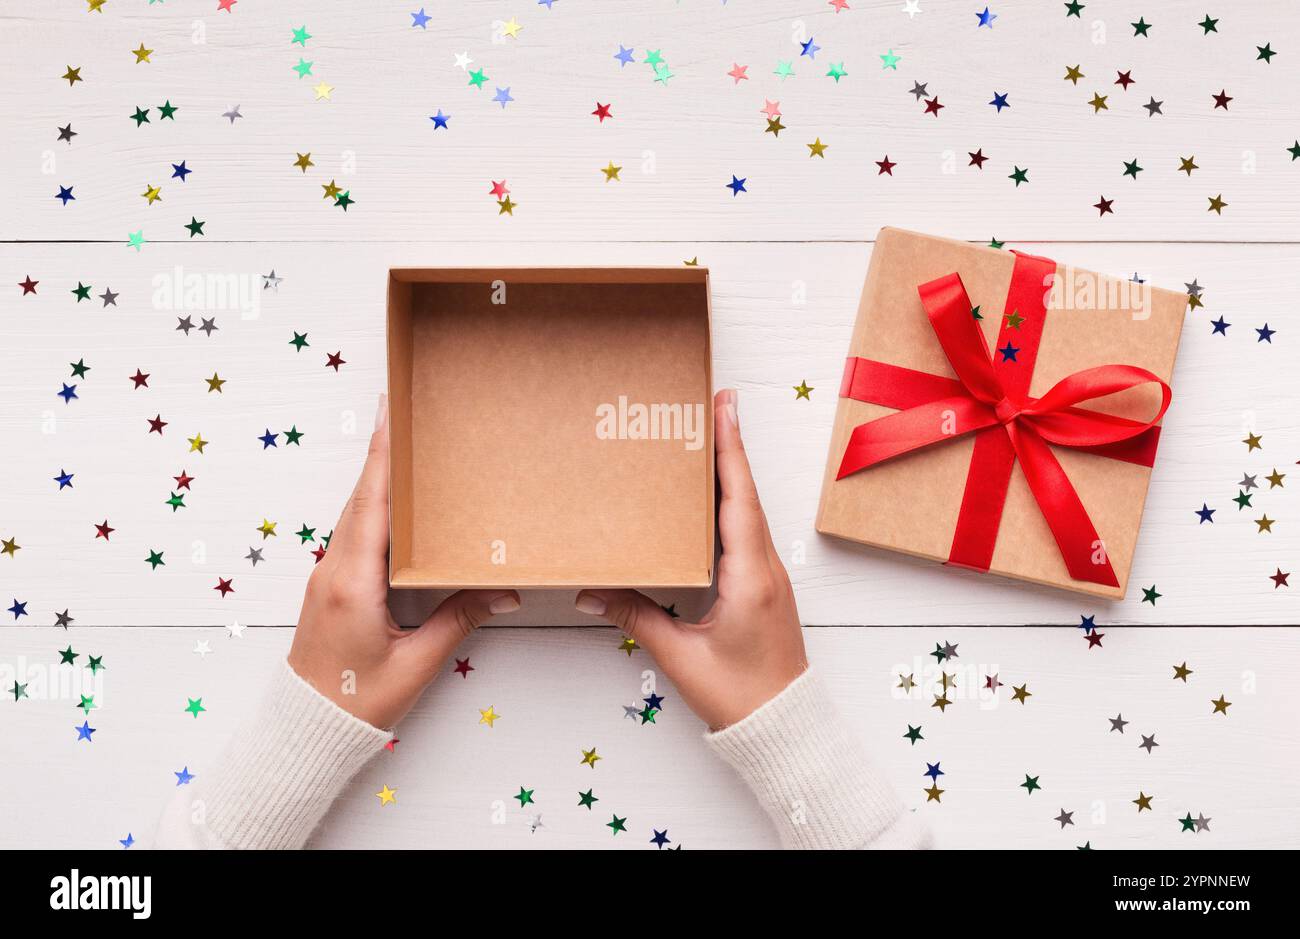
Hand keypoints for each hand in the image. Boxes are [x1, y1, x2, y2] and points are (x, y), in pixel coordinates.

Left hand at [288, 394, 520, 728]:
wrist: (305, 729)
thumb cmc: (356, 701)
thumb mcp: (416, 662)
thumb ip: (459, 619)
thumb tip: (503, 591)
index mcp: (352, 581)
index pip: (372, 502)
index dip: (383, 455)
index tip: (390, 411)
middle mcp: (333, 569)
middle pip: (361, 497)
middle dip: (382, 452)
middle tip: (402, 411)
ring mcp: (326, 576)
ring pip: (354, 513)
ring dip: (376, 477)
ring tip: (400, 446)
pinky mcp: (329, 587)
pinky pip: (351, 532)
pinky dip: (371, 506)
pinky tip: (391, 504)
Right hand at [575, 388, 806, 729]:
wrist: (784, 727)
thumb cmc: (738, 696)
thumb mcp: (679, 655)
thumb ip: (635, 616)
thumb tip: (589, 591)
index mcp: (749, 576)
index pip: (738, 498)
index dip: (729, 449)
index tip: (725, 405)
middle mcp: (766, 567)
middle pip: (746, 494)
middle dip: (730, 446)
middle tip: (713, 403)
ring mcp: (769, 577)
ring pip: (750, 511)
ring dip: (732, 473)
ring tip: (709, 438)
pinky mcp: (764, 588)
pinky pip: (748, 532)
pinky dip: (733, 504)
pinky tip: (714, 498)